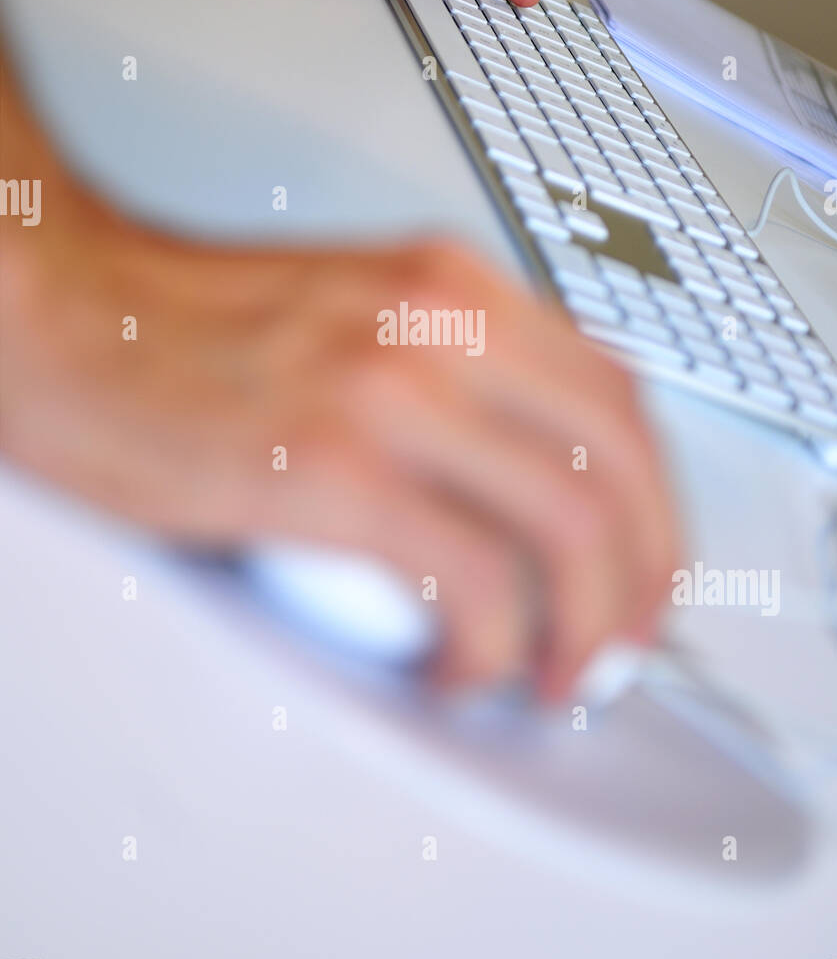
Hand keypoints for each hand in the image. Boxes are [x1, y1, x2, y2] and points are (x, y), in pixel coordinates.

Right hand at [1, 53, 678, 700]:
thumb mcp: (349, 314)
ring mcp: (392, 390)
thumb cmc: (176, 325)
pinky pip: (474, 582)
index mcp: (450, 284)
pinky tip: (459, 669)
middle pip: (619, 458)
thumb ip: (445, 374)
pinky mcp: (333, 469)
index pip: (614, 390)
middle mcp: (440, 322)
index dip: (654, 495)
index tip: (642, 558)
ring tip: (557, 675)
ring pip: (571, 525)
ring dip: (590, 624)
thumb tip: (508, 474)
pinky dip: (493, 648)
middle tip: (624, 639)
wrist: (58, 314)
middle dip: (647, 570)